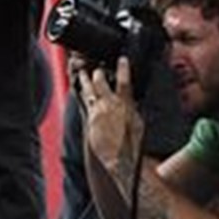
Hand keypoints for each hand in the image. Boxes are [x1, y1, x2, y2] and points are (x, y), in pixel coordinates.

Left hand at [79, 58, 144, 173]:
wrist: (119, 158)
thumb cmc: (132, 144)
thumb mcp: (139, 122)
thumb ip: (134, 108)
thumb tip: (133, 100)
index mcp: (125, 104)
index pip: (124, 80)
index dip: (123, 68)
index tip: (122, 59)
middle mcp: (109, 105)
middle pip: (100, 81)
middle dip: (97, 73)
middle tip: (97, 69)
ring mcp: (97, 112)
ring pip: (88, 90)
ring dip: (85, 80)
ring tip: (82, 71)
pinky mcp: (90, 120)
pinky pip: (84, 103)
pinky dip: (82, 95)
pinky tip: (78, 90)